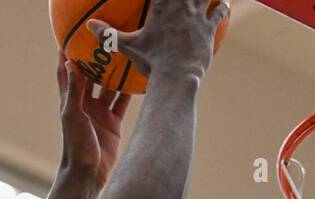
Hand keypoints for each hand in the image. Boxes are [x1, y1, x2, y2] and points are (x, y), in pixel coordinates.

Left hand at [57, 52, 130, 194]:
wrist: (88, 173)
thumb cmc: (75, 146)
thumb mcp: (73, 115)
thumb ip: (74, 90)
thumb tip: (70, 62)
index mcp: (70, 101)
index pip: (66, 73)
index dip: (66, 55)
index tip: (71, 39)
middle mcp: (84, 104)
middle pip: (91, 76)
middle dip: (97, 60)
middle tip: (106, 41)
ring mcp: (99, 113)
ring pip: (109, 88)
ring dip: (116, 74)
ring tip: (126, 55)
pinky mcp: (112, 123)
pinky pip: (122, 103)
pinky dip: (129, 92)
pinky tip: (138, 79)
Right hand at [87, 0, 228, 83]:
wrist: (177, 76)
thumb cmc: (151, 61)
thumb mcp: (128, 46)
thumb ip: (109, 34)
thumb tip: (90, 25)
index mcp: (162, 5)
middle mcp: (182, 5)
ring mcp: (198, 15)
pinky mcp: (209, 28)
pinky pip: (218, 11)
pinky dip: (221, 6)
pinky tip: (224, 3)